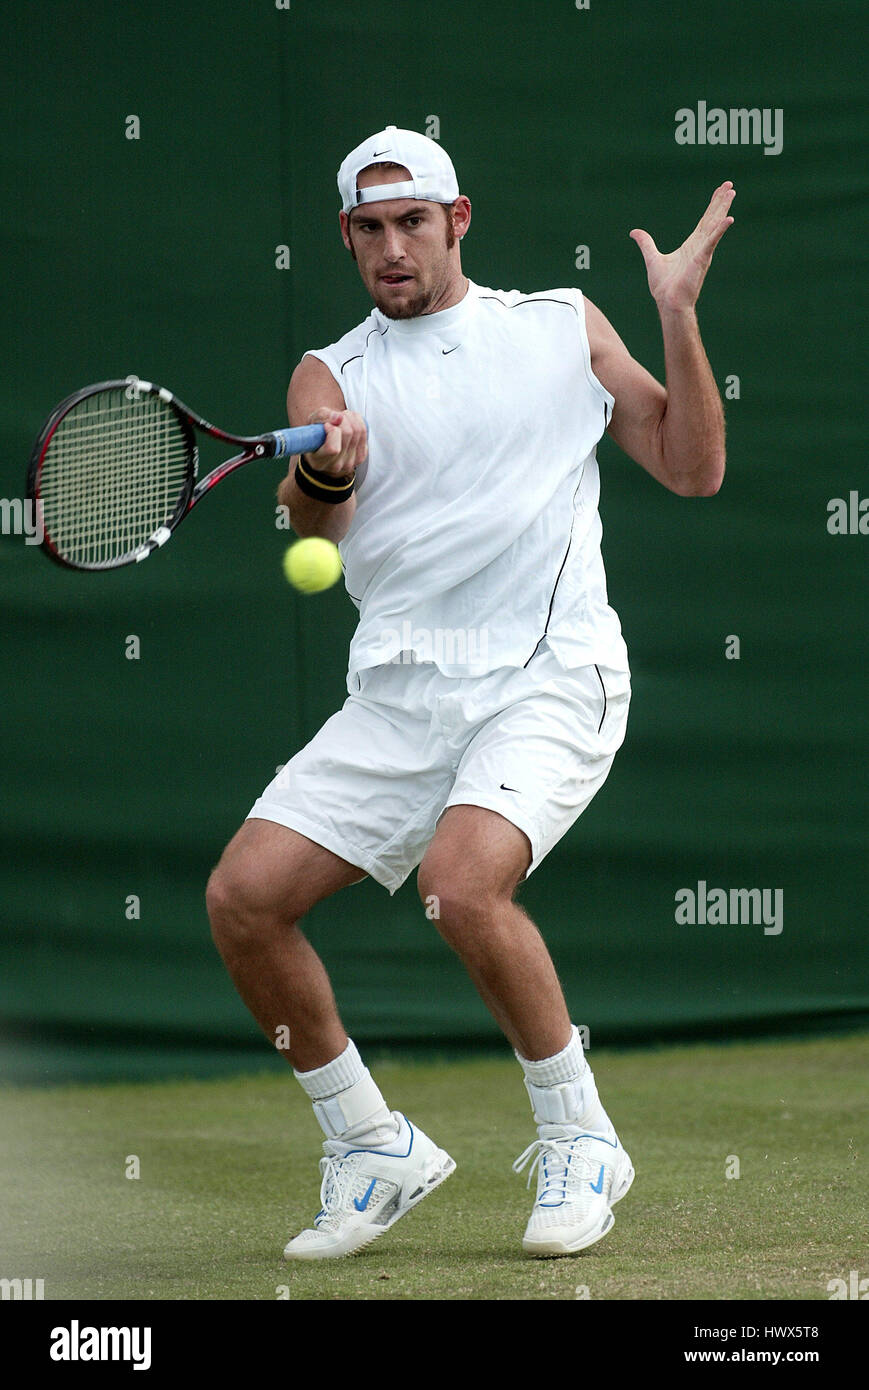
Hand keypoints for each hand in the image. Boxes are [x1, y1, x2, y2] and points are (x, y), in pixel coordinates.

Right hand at [304, 408, 367, 474]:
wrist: (325, 444)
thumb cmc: (316, 434)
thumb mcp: (312, 422)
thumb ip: (322, 417)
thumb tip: (340, 418)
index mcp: (318, 462)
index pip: (333, 448)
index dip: (332, 430)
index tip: (326, 425)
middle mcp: (335, 466)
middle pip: (348, 433)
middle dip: (342, 418)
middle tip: (335, 418)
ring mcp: (349, 463)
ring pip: (358, 431)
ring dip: (350, 418)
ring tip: (341, 418)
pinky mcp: (360, 457)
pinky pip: (364, 432)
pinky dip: (358, 421)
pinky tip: (349, 422)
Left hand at [630, 182, 734, 313]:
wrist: (668, 302)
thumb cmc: (664, 286)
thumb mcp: (652, 258)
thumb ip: (646, 243)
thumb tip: (634, 232)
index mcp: (691, 245)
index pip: (704, 221)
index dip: (712, 205)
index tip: (719, 191)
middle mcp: (700, 246)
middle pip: (712, 218)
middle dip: (721, 201)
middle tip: (730, 184)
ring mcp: (702, 252)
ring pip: (714, 225)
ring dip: (723, 209)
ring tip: (731, 193)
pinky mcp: (701, 259)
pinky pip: (712, 241)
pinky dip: (720, 230)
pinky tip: (729, 219)